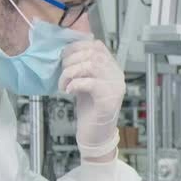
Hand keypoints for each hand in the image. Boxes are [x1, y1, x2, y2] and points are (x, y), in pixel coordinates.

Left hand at [60, 40, 125, 160]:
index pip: (97, 46)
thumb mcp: (85, 82)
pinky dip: (74, 84)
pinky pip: (90, 83)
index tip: (63, 57)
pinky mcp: (108, 100)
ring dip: (70, 72)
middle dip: (71, 60)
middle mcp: (117, 76)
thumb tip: (65, 50)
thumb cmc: (89, 109)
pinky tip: (69, 91)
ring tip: (64, 83)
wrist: (96, 134)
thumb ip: (82, 66)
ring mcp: (115, 88)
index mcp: (112, 69)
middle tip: (62, 73)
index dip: (77, 47)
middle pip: (93, 54)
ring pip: (91, 66)